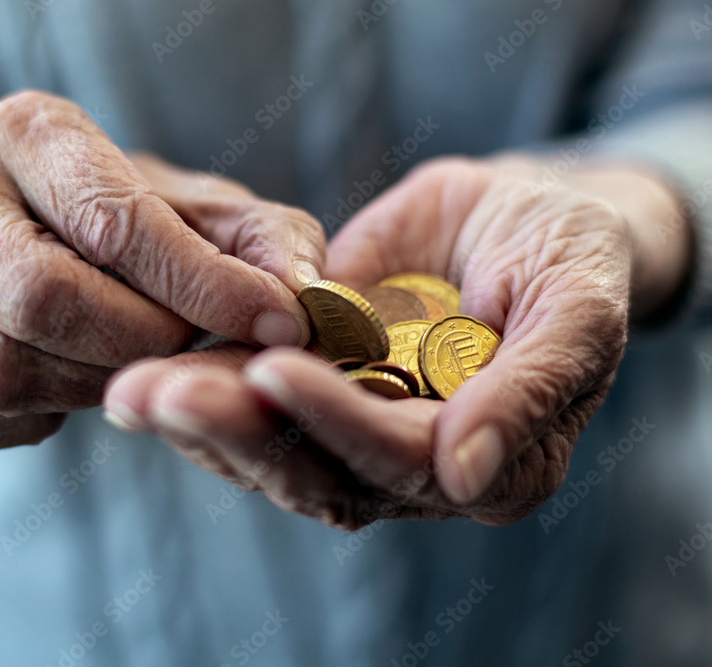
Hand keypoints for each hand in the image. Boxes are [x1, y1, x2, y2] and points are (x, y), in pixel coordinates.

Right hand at [0, 90, 323, 455]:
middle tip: (183, 343)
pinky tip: (71, 386)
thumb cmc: (139, 226)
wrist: (42, 241)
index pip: (112, 219)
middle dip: (138, 340)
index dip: (204, 284)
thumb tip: (301, 299)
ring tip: (129, 359)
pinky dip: (36, 422)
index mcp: (28, 136)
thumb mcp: (212, 212)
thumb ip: (268, 242)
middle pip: (39, 298)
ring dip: (91, 384)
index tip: (276, 322)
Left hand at [103, 155, 689, 527]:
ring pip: (274, 454)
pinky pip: (253, 411)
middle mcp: (419, 469)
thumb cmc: (570, 259)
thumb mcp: (577, 307)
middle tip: (160, 394)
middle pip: (321, 474)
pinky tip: (147, 373)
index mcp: (495, 464)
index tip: (273, 372)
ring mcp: (361, 436)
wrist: (522, 220)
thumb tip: (468, 477)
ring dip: (201, 424)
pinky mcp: (319, 396)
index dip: (339, 422)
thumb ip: (530, 391)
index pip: (403, 461)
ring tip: (134, 390)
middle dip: (239, 434)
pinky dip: (202, 394)